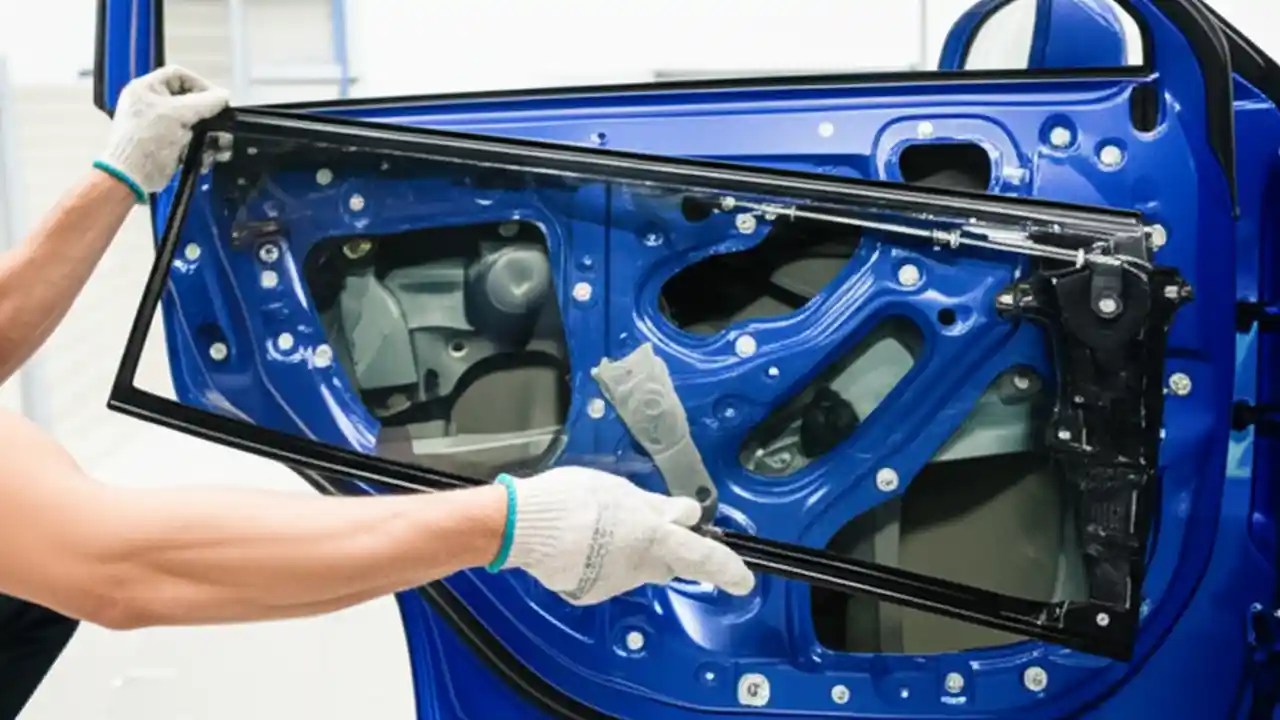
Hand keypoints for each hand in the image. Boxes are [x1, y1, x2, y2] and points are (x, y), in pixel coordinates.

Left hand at [96, 66, 229, 200]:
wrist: (131, 175)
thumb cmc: (147, 140)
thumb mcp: (178, 115)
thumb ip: (204, 103)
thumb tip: (225, 96)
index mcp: (146, 88)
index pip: (179, 75)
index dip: (200, 84)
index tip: (216, 99)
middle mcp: (151, 102)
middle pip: (187, 98)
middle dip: (204, 110)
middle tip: (218, 119)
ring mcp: (158, 123)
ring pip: (190, 119)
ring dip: (205, 129)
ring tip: (216, 139)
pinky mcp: (165, 141)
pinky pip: (188, 136)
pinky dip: (199, 143)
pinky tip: (206, 151)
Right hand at [489, 467, 754, 604]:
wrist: (524, 526)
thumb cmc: (572, 498)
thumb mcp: (621, 490)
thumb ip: (654, 505)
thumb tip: (682, 513)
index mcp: (653, 535)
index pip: (702, 555)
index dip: (727, 567)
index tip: (744, 579)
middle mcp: (640, 564)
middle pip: (669, 563)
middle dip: (668, 550)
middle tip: (651, 529)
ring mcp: (615, 582)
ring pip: (636, 569)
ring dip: (629, 552)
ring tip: (597, 526)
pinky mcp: (590, 592)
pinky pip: (606, 577)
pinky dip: (601, 562)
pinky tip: (579, 544)